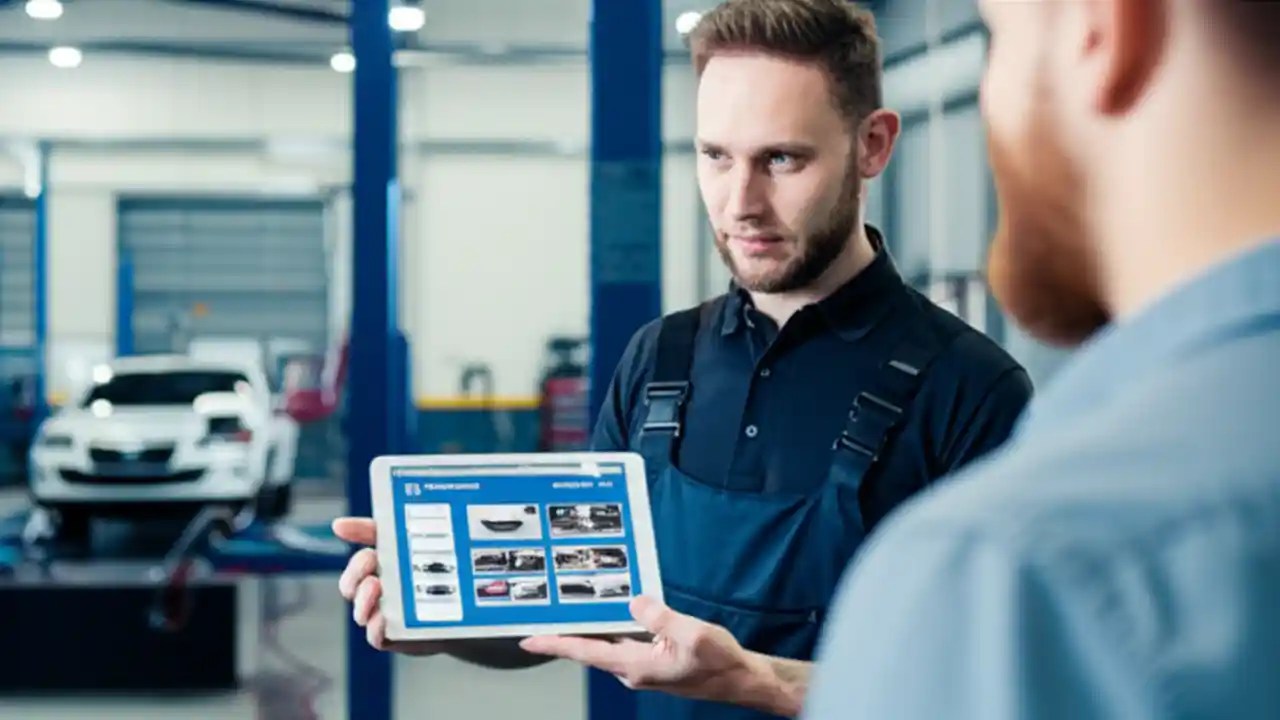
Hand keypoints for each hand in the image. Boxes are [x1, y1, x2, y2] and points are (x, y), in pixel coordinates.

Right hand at [333, 516, 445, 656]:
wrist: (461, 607)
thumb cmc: (426, 571)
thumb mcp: (402, 541)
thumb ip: (372, 531)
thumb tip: (338, 524)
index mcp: (376, 570)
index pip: (357, 566)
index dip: (358, 563)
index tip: (369, 556)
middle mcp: (374, 594)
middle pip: (352, 588)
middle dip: (357, 579)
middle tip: (372, 574)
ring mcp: (382, 616)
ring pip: (360, 613)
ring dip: (364, 603)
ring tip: (377, 591)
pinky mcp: (393, 637)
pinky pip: (376, 637)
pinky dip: (375, 629)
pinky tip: (382, 619)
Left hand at [519, 596, 783, 711]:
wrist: (741, 679)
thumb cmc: (720, 662)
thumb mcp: (694, 634)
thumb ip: (661, 617)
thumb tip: (635, 601)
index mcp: (637, 665)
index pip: (586, 652)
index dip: (555, 644)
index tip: (528, 640)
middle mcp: (632, 669)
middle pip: (590, 647)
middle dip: (565, 631)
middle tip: (541, 612)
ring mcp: (640, 666)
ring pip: (606, 643)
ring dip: (588, 627)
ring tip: (568, 604)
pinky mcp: (650, 660)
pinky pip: (623, 640)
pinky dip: (612, 626)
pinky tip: (610, 608)